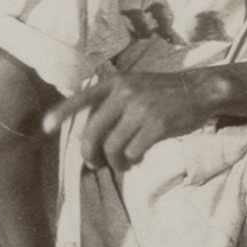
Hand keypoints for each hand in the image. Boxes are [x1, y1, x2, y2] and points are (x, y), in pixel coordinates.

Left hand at [46, 65, 223, 174]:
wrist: (200, 89)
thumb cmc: (165, 93)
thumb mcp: (136, 86)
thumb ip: (113, 102)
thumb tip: (93, 136)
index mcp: (116, 83)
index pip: (82, 99)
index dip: (61, 113)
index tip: (45, 127)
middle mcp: (125, 93)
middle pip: (93, 132)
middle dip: (91, 154)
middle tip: (96, 164)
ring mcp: (142, 108)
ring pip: (113, 146)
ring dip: (115, 161)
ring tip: (123, 164)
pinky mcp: (158, 124)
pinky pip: (134, 151)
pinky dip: (133, 160)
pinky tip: (138, 159)